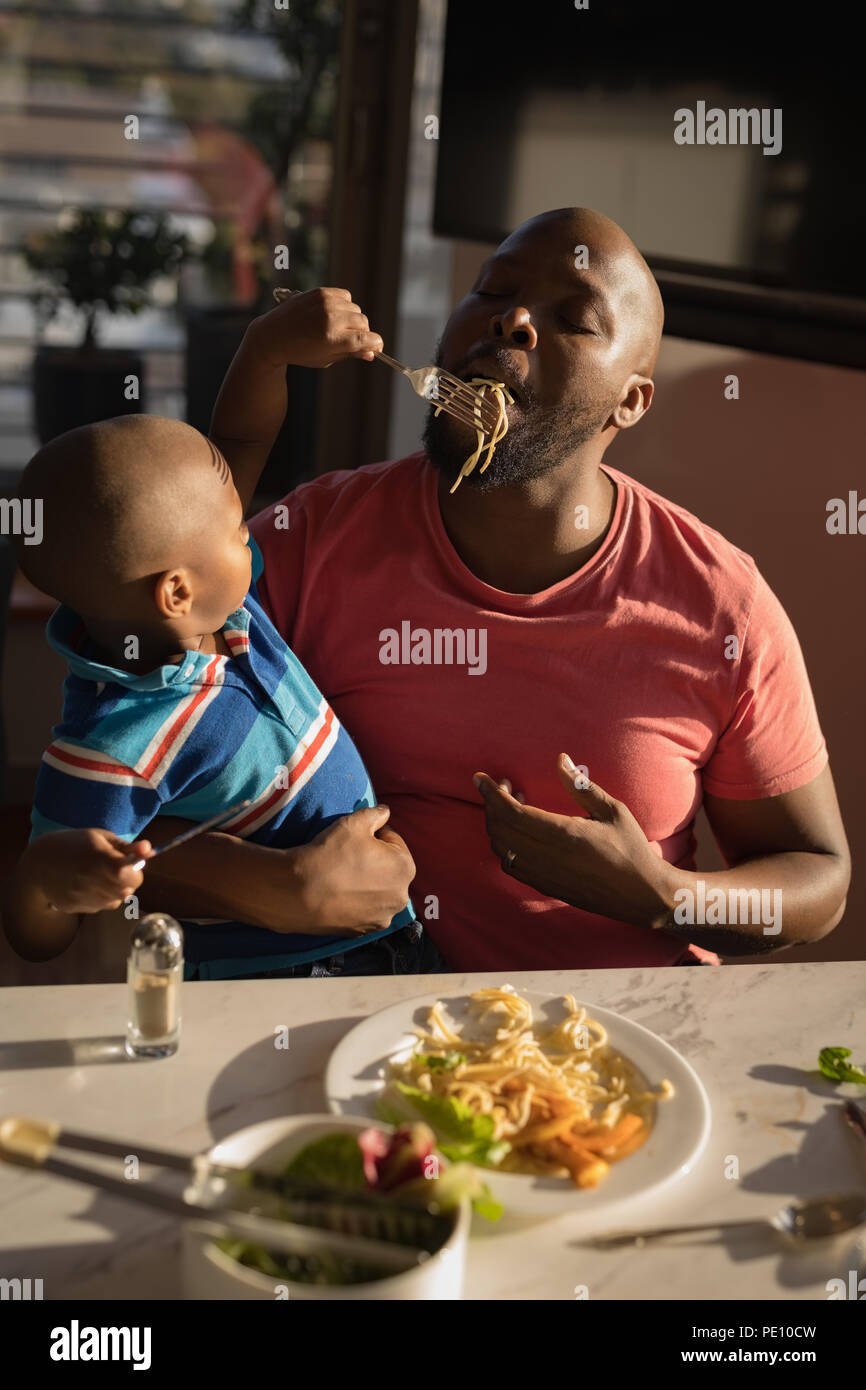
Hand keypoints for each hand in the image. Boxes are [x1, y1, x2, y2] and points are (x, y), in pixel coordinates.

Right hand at [27, 829, 152, 913]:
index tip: (127, 864)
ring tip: (96, 876)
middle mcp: (92, 880)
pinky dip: (98, 898)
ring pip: (114, 902)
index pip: (134, 878)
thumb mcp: (101, 838)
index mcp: (101, 859)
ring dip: (113, 891)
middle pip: (127, 891)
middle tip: (111, 869)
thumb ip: (127, 847)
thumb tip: (149, 850)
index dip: (135, 872)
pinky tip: (85, 885)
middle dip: (125, 882)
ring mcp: (82, 896)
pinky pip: (98, 907)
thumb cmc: (75, 845)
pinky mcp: (74, 907)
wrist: (39, 862)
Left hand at [250, 286, 382, 369]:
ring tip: (337, 328)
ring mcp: (326, 302)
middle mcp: (331, 318)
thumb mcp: (326, 358)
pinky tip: (332, 314)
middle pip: (364, 324)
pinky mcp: (321, 292)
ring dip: (352, 320)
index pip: (368, 339)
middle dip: (362, 333)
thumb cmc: (300, 352)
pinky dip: (344, 306)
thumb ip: (351, 353)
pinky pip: (345, 297)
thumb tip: (372, 353)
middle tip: (351, 340)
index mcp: (332, 338)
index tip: (376, 348)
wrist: (272, 335)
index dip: (375, 345)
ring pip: (356, 310)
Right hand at [295, 805, 415, 936]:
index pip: (393, 842)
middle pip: (388, 869)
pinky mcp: (364, 931)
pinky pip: (364, 910)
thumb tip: (385, 812)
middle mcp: (401, 896)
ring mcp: (383, 917)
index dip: (374, 835)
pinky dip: (356, 901)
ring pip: (377, 891)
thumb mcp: (354, 822)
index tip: (356, 838)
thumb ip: (376, 814)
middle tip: (348, 855)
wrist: (298, 893)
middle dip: (374, 860)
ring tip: (342, 874)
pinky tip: (339, 893)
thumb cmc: (330, 854)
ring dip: (366, 882)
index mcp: (405, 868)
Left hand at [473, 754, 674, 928]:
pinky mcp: (545, 887)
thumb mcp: (612, 810)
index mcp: (563, 834)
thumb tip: (560, 759)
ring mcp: (544, 875)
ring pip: (501, 848)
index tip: (480, 778)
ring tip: (513, 806)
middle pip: (500, 829)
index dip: (491, 793)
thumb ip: (581, 785)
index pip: (512, 812)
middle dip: (492, 804)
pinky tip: (518, 832)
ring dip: (497, 825)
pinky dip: (504, 846)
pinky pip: (511, 866)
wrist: (641, 894)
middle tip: (504, 786)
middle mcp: (548, 857)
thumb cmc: (631, 848)